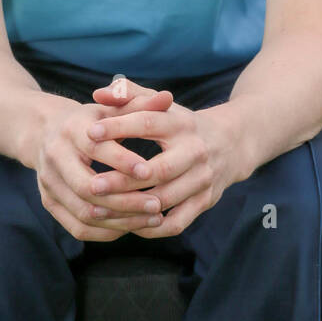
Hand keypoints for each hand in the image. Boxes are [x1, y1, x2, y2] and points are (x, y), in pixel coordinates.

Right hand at [34, 81, 174, 241]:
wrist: (45, 132)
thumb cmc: (91, 120)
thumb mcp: (111, 107)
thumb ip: (140, 103)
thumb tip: (168, 97)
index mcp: (71, 129)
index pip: (96, 148)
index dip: (122, 161)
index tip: (150, 171)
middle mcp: (55, 157)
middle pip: (87, 187)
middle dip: (125, 199)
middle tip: (158, 203)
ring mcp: (48, 183)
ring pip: (85, 212)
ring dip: (120, 219)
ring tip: (152, 218)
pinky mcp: (49, 203)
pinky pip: (78, 227)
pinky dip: (106, 231)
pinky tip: (132, 226)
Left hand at [85, 84, 239, 237]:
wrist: (231, 143)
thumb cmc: (181, 123)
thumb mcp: (161, 105)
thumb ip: (129, 95)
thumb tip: (98, 93)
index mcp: (181, 123)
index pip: (149, 122)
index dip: (119, 127)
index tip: (90, 133)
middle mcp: (195, 150)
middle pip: (159, 169)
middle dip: (123, 179)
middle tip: (92, 184)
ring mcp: (203, 178)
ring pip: (165, 199)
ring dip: (133, 208)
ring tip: (101, 209)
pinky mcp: (206, 201)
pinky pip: (177, 222)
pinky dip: (152, 228)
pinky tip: (128, 225)